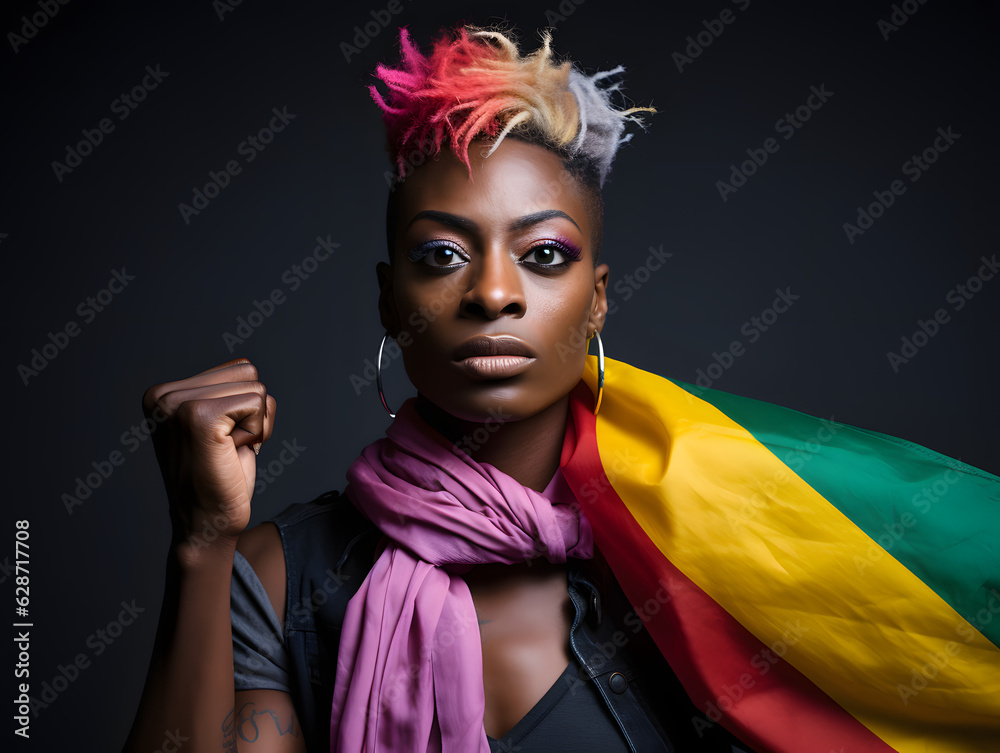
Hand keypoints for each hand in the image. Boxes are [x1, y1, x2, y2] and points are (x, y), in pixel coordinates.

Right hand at [141, 358, 275, 546]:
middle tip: (228, 447)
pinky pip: (258, 401)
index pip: (237, 369)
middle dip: (252, 412)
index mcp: (164, 393)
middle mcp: (164, 395)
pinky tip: (232, 453)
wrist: (206, 524)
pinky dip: (258, 431)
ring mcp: (178, 404)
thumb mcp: (216, 425)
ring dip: (256, 423)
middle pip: (247, 372)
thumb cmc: (218, 478)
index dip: (244, 406)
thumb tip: (244, 367)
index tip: (222, 438)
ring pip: (256, 386)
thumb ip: (221, 392)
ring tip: (229, 450)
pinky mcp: (199, 417)